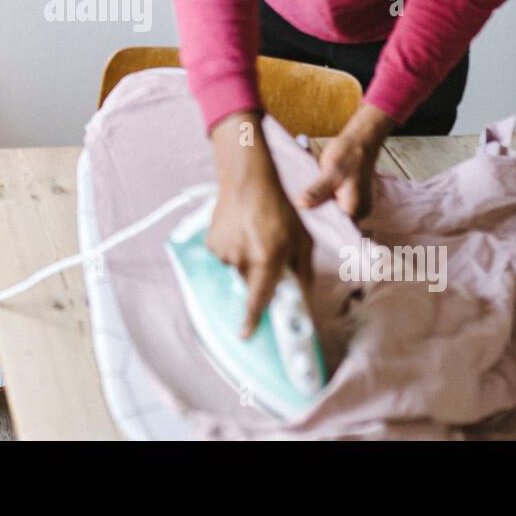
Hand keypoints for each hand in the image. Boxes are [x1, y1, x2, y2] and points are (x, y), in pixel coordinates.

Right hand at [207, 111, 316, 338]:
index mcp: (268, 258)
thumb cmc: (278, 209)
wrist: (248, 181)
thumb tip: (302, 300)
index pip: (258, 300)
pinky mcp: (211, 245)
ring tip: (255, 239)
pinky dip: (234, 254)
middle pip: (251, 287)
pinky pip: (225, 261)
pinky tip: (242, 235)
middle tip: (267, 258)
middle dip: (260, 281)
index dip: (252, 321)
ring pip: (238, 273)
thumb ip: (303, 274)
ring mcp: (224, 252)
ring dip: (248, 265)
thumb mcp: (302, 241)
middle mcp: (243, 258)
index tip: (246, 334)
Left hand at [300, 104, 395, 219]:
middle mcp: (357, 212)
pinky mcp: (348, 198)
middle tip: (295, 212)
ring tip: (300, 205)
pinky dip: (322, 201)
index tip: (298, 222)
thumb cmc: (349, 154)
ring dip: (318, 209)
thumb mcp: (330, 172)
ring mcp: (353, 205)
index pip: (334, 227)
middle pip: (333, 222)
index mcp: (354, 209)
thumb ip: (317, 191)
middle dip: (315, 217)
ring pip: (332, 213)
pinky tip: (310, 197)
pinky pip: (333, 205)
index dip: (317, 226)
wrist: (360, 141)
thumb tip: (301, 205)